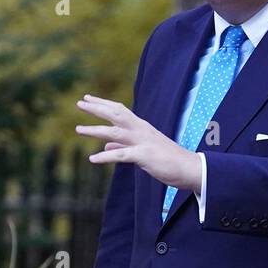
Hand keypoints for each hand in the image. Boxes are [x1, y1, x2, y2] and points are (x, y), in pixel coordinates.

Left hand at [75, 95, 201, 192]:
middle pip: (115, 115)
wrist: (190, 168)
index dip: (103, 104)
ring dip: (95, 130)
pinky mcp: (144, 156)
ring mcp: (142, 142)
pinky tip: (92, 159)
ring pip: (115, 132)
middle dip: (97, 108)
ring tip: (78, 130)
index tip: (87, 99)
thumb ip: (123, 147)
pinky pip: (121, 156)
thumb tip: (106, 146)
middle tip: (80, 103)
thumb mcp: (143, 151)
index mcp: (141, 128)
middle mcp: (141, 130)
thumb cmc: (168, 160)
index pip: (120, 110)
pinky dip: (106, 156)